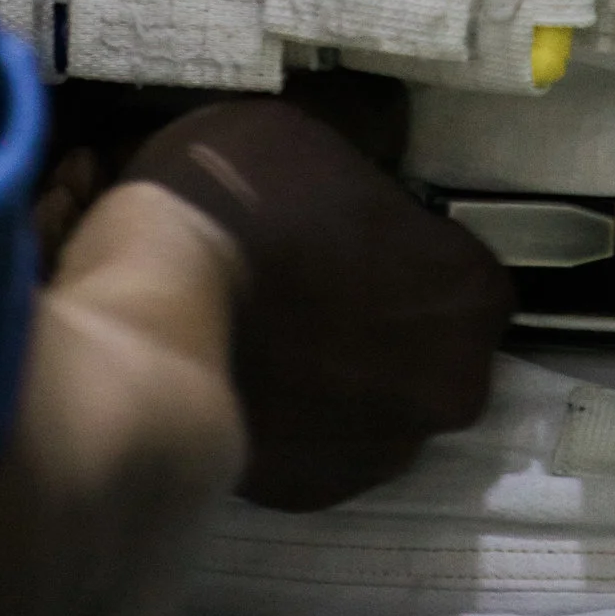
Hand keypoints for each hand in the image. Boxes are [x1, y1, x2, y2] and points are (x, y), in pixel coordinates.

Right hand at [125, 97, 513, 508]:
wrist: (147, 328)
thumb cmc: (235, 212)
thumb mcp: (301, 128)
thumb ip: (361, 133)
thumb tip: (387, 120)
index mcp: (466, 291)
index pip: (461, 263)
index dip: (407, 241)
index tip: (354, 227)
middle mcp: (451, 383)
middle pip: (430, 338)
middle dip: (383, 313)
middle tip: (310, 273)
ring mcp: (383, 452)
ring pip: (377, 396)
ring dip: (342, 368)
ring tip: (270, 322)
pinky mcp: (317, 496)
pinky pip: (320, 442)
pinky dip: (296, 414)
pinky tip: (249, 368)